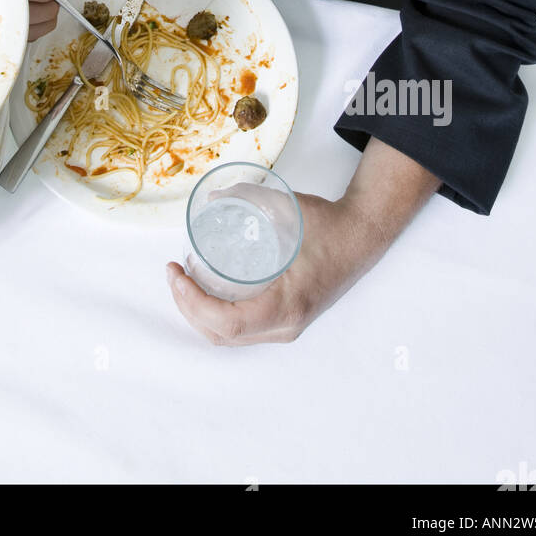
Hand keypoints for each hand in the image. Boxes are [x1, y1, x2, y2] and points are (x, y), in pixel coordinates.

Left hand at [166, 192, 391, 345]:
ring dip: (199, 314)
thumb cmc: (328, 225)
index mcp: (287, 305)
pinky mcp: (285, 321)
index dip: (194, 303)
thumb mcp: (287, 207)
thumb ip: (246, 197)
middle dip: (188, 307)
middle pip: (222, 335)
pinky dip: (216, 316)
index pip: (229, 323)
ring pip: (230, 338)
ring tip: (184, 280)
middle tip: (174, 273)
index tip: (177, 274)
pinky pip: (242, 331)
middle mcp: (286, 325)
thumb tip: (210, 199)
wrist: (361, 236)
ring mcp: (287, 328)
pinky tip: (206, 290)